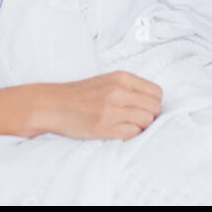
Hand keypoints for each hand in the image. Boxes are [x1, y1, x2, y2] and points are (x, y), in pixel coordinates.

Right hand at [48, 71, 162, 140]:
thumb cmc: (82, 94)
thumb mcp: (108, 80)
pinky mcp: (104, 127)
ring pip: (146, 121)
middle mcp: (118, 92)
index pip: (157, 92)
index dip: (154, 103)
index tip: (145, 108)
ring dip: (141, 126)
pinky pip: (132, 133)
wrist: (54, 104)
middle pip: (154, 108)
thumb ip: (129, 87)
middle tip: (138, 119)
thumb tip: (153, 102)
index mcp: (121, 77)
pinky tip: (120, 131)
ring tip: (127, 125)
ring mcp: (111, 110)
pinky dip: (131, 134)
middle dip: (150, 116)